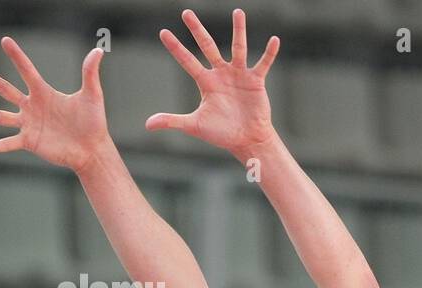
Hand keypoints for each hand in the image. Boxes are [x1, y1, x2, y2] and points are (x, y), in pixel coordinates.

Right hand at [0, 38, 109, 171]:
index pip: (27, 71)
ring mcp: (29, 125)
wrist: (93, 150)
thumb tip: (98, 50)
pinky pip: (8, 143)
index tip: (5, 41)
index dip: (17, 56)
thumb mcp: (92, 96)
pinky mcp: (30, 142)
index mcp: (44, 93)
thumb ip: (90, 73)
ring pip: (1, 117)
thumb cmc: (94, 123)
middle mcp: (32, 107)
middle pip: (7, 90)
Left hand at [146, 8, 279, 156]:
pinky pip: (263, 64)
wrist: (247, 140)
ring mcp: (239, 75)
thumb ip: (172, 121)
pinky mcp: (256, 81)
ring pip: (238, 48)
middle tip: (186, 13)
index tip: (163, 32)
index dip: (175, 48)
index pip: (187, 61)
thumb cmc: (221, 133)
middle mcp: (221, 74)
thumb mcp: (195, 126)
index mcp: (206, 82)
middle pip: (207, 46)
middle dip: (197, 30)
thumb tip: (148, 124)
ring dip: (238, 30)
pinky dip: (269, 53)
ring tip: (238, 11)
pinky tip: (274, 40)